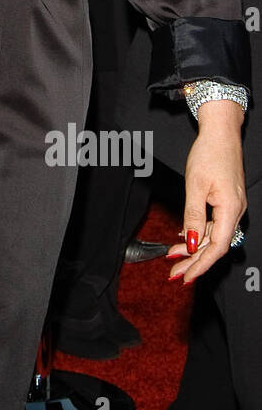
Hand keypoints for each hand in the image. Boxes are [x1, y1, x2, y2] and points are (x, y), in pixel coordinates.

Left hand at [167, 102, 245, 284]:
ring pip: (214, 235)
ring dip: (195, 247)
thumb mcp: (195, 185)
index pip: (217, 246)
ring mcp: (232, 206)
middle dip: (195, 261)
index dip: (201, 264)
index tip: (186, 276)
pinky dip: (200, 232)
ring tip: (174, 256)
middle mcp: (235, 210)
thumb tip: (192, 242)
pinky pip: (214, 223)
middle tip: (176, 273)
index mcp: (230, 208)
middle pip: (216, 244)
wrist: (220, 133)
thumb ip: (193, 216)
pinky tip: (186, 237)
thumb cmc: (209, 153)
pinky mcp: (227, 200)